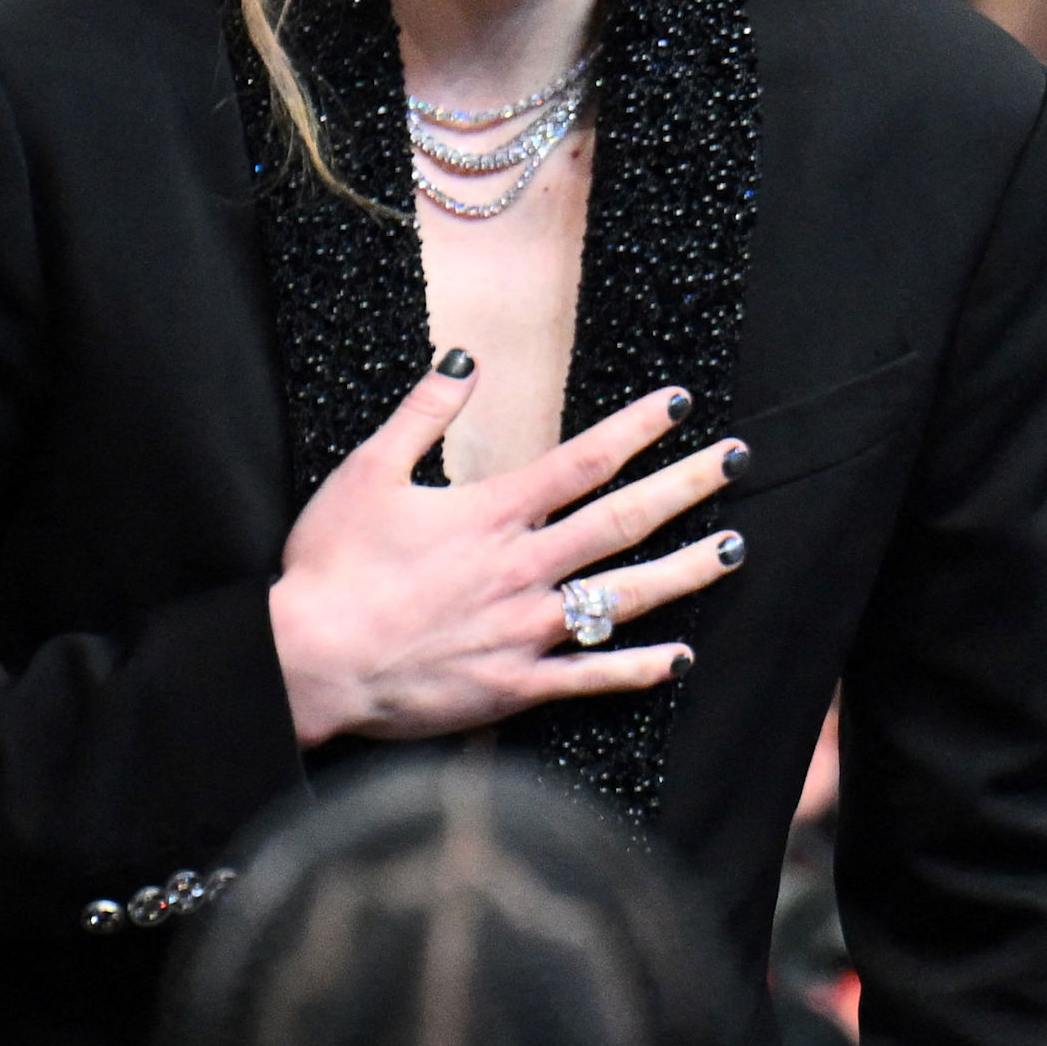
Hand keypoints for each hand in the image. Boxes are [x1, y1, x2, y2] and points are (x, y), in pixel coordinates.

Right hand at [267, 356, 745, 746]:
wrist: (311, 660)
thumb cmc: (332, 567)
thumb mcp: (368, 472)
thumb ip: (423, 414)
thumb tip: (462, 359)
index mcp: (493, 514)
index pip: (584, 460)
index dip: (637, 428)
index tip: (681, 405)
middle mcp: (523, 569)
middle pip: (624, 520)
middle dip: (686, 486)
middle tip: (735, 462)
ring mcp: (526, 631)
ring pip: (624, 597)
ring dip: (685, 571)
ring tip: (732, 550)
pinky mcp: (515, 686)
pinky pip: (591, 678)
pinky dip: (638, 669)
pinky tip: (678, 658)